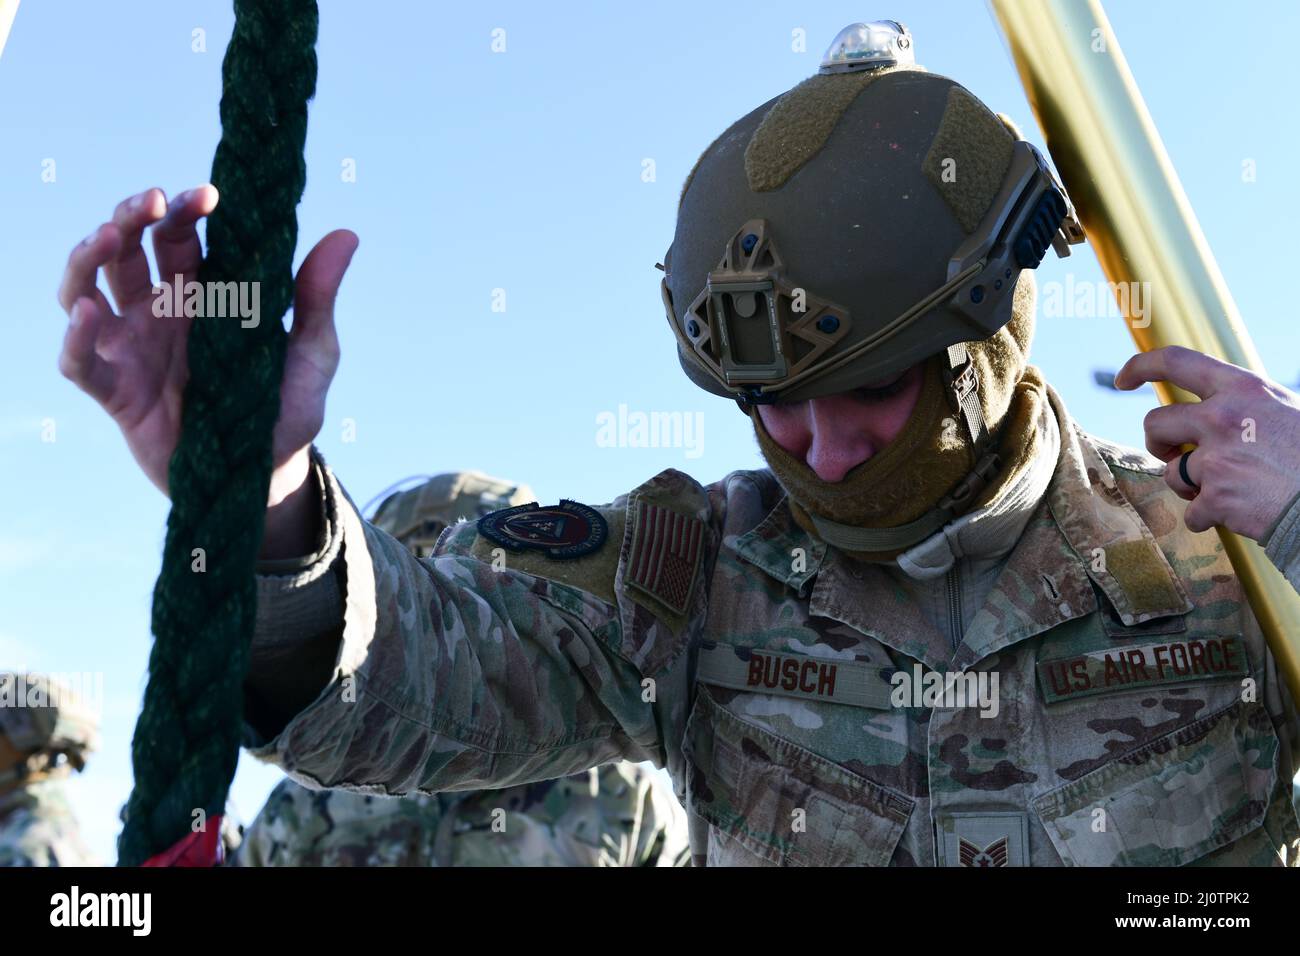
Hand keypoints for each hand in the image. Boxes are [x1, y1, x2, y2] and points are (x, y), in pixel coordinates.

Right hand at [56, 185, 357, 498]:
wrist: (268, 473)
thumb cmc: (287, 407)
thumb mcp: (312, 353)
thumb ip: (317, 298)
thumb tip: (347, 235)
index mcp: (205, 292)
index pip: (180, 234)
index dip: (185, 209)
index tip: (208, 196)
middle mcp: (162, 311)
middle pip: (128, 249)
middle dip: (132, 216)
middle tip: (149, 202)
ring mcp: (134, 348)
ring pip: (87, 289)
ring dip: (88, 259)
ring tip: (108, 240)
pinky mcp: (118, 392)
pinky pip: (81, 362)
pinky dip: (76, 337)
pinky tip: (89, 314)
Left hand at [1114, 345, 1299, 540]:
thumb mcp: (1282, 410)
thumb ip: (1242, 405)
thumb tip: (1205, 406)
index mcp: (1243, 389)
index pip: (1176, 361)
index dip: (1141, 366)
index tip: (1122, 379)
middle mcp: (1223, 417)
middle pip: (1155, 423)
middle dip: (1157, 443)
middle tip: (1171, 454)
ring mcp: (1218, 459)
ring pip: (1171, 473)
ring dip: (1189, 486)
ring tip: (1227, 488)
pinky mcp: (1216, 498)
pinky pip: (1191, 513)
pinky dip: (1208, 518)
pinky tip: (1238, 513)